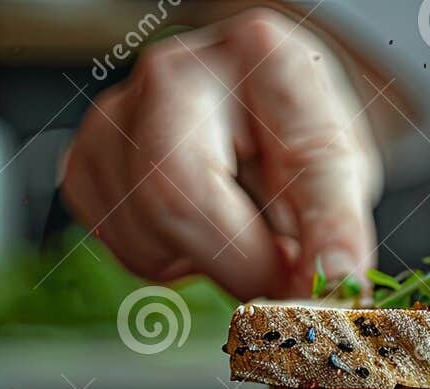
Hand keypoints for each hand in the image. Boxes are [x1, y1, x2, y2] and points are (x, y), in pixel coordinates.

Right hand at [62, 8, 380, 299]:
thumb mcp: (344, 169)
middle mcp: (169, 74)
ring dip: (207, 264)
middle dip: (236, 264)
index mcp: (254, 57)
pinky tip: (202, 226)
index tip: (314, 291)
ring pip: (145, 239)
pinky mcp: (85, 161)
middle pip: (169, 201)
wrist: (263, 110)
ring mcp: (114, 115)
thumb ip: (337, 226)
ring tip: (242, 226)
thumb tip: (336, 282)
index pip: (255, 166)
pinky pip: (125, 249)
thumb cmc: (299, 130)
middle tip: (280, 277)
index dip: (272, 251)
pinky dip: (172, 261)